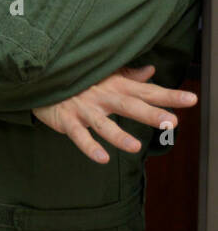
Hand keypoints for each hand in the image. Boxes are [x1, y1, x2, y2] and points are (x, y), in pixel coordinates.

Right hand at [33, 64, 197, 163]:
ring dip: (119, 136)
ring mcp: (84, 109)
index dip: (168, 95)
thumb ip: (127, 75)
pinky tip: (102, 158)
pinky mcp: (66, 120)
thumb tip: (150, 71)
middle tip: (171, 122)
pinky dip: (89, 147)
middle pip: (130, 106)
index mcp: (115, 85)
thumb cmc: (75, 77)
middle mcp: (102, 96)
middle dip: (150, 114)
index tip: (192, 99)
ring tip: (135, 148)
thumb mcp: (102, 73)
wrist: (39, 77)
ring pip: (104, 124)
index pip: (146, 91)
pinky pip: (79, 136)